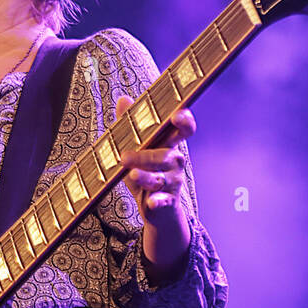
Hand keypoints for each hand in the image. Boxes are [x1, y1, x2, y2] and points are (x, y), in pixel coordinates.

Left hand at [116, 99, 194, 219]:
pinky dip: (158, 202)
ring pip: (162, 178)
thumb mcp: (136, 148)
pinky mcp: (167, 202)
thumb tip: (123, 99)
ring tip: (133, 175)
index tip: (177, 116)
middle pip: (167, 156)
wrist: (154, 207)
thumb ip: (130, 125)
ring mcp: (173, 182)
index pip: (184, 130)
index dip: (184, 122)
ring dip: (147, 177)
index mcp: (169, 144)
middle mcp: (175, 162)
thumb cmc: (146, 171)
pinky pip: (164, 201)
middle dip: (146, 156)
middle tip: (125, 156)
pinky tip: (151, 203)